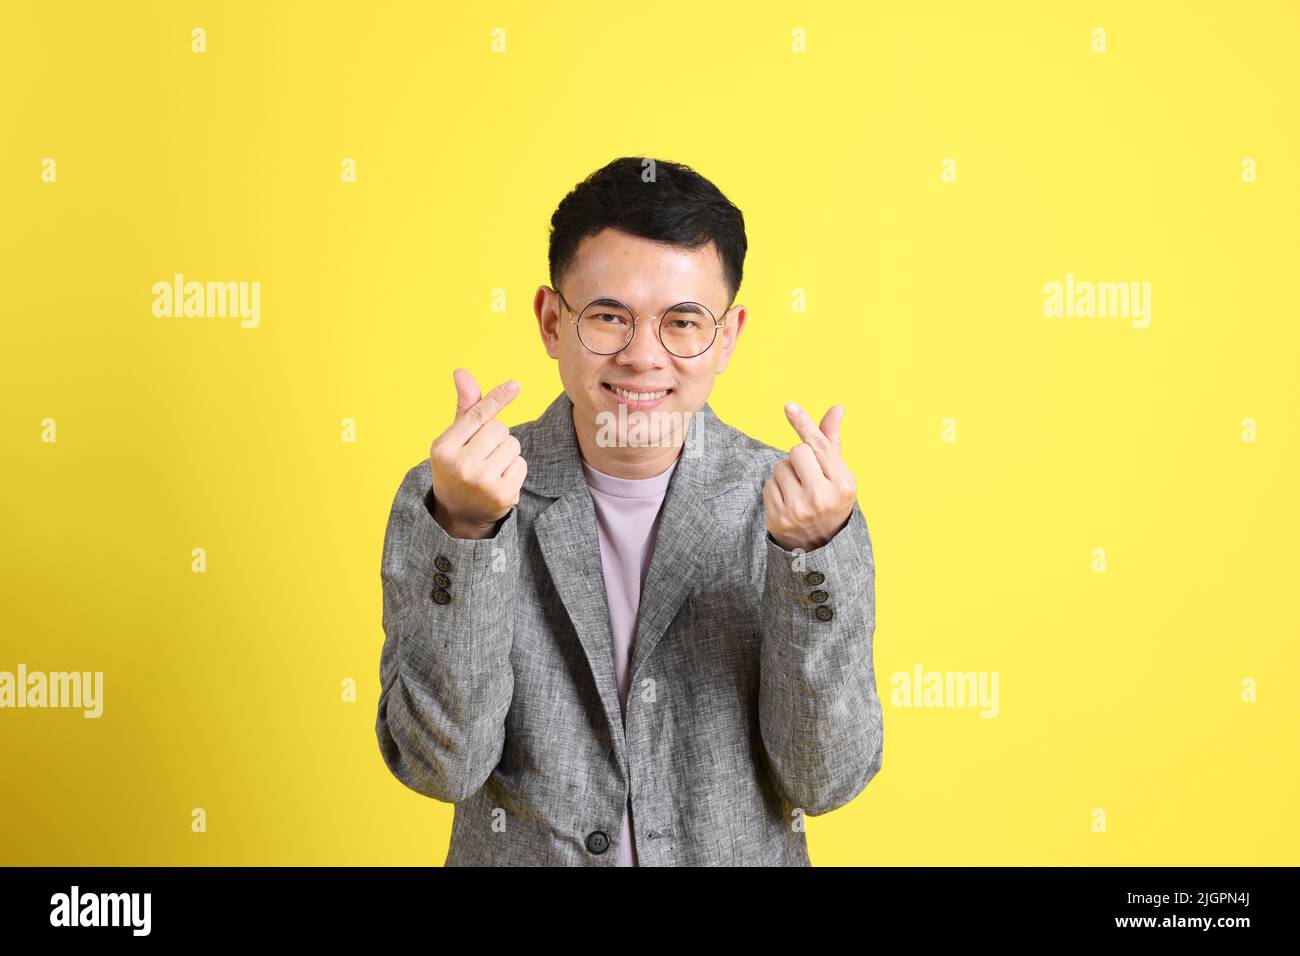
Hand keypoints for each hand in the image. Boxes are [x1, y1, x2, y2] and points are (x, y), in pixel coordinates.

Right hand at [429, 369, 526, 539]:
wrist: (459, 513)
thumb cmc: (457, 467)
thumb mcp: (454, 439)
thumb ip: (464, 408)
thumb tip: (462, 372)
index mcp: (443, 447)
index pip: (477, 415)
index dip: (496, 399)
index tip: (515, 385)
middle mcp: (460, 464)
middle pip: (499, 429)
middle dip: (496, 437)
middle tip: (482, 455)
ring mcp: (482, 481)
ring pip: (513, 445)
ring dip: (507, 452)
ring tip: (490, 468)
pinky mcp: (502, 494)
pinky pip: (521, 464)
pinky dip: (514, 469)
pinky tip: (499, 481)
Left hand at [762, 402, 856, 551]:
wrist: (821, 544)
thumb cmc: (832, 499)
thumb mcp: (839, 474)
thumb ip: (832, 441)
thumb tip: (836, 408)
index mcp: (842, 484)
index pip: (819, 446)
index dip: (804, 424)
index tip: (789, 406)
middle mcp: (822, 498)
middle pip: (797, 451)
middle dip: (799, 458)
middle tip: (808, 475)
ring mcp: (799, 510)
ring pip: (780, 466)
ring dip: (786, 473)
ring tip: (798, 490)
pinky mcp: (779, 518)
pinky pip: (768, 484)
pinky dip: (775, 488)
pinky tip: (788, 501)